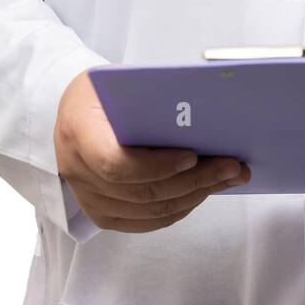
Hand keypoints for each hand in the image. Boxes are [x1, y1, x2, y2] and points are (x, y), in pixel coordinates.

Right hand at [53, 71, 249, 231]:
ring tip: (228, 177)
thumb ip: (151, 98)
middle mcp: (78, 170)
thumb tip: (204, 114)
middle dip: (195, 180)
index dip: (158, 166)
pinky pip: (147, 221)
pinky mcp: (102, 215)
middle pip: (143, 191)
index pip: (116, 164)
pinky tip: (205, 191)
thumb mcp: (118, 82)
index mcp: (79, 130)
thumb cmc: (102, 94)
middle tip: (231, 167)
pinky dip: (181, 208)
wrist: (73, 114)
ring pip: (150, 210)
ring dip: (196, 195)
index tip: (193, 155)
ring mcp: (88, 198)